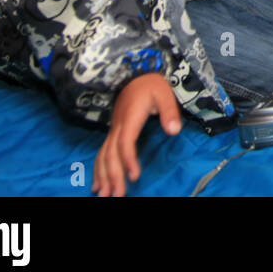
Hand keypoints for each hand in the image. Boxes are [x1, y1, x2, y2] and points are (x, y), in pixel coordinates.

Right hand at [94, 73, 181, 196]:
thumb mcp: (165, 93)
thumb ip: (169, 111)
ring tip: (103, 196)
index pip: (125, 142)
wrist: (137, 76)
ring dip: (103, 177)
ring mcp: (113, 130)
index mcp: (129, 118)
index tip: (134, 176)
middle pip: (111, 154)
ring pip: (103, 156)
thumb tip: (174, 131)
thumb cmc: (152, 85)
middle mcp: (117, 126)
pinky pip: (102, 154)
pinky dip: (98, 170)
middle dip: (113, 176)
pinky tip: (97, 184)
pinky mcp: (114, 133)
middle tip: (116, 196)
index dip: (128, 159)